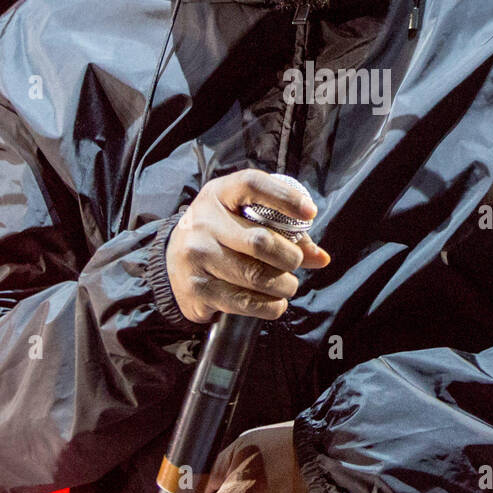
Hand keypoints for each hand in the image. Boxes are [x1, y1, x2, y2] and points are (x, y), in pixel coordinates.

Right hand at [166, 169, 330, 324]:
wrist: (173, 260)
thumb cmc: (222, 233)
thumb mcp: (244, 218)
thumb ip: (285, 232)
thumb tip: (320, 258)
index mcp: (219, 194)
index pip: (253, 186)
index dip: (285, 198)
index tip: (309, 214)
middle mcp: (204, 222)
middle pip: (260, 241)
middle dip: (290, 257)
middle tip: (295, 262)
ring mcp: (197, 256)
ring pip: (256, 276)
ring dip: (284, 285)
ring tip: (287, 284)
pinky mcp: (197, 289)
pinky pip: (245, 302)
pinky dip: (270, 306)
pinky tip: (275, 302)